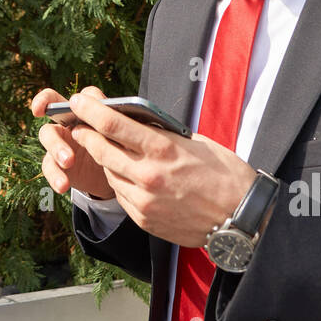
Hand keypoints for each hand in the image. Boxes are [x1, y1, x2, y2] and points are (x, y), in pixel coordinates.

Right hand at [31, 85, 116, 200]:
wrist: (118, 171)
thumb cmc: (119, 144)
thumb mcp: (118, 133)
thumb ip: (111, 122)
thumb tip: (111, 114)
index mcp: (80, 109)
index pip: (61, 98)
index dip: (45, 100)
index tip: (41, 110)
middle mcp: (65, 121)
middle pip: (49, 122)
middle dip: (54, 135)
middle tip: (68, 157)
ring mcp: (59, 140)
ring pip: (47, 138)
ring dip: (56, 151)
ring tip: (69, 165)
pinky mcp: (55, 161)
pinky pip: (48, 165)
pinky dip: (55, 176)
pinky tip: (62, 186)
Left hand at [65, 91, 257, 246]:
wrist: (241, 217)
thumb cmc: (225, 174)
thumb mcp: (195, 142)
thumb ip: (162, 134)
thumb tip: (135, 123)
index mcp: (163, 150)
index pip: (113, 124)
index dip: (90, 110)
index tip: (78, 101)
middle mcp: (148, 175)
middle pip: (100, 149)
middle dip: (85, 133)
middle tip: (78, 124)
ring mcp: (144, 200)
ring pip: (108, 173)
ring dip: (102, 158)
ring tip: (102, 146)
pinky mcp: (144, 219)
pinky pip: (121, 194)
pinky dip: (118, 180)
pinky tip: (123, 172)